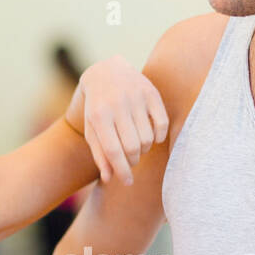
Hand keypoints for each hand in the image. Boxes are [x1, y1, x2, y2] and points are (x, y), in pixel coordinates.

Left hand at [69, 55, 168, 186]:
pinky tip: (152, 137)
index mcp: (99, 116)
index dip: (122, 170)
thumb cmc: (97, 108)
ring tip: (138, 145)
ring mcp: (136, 97)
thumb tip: (109, 178)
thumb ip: (100, 154)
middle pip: (132, 147)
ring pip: (148, 138)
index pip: (114, 151)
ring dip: (145, 148)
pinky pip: (162, 124)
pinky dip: (159, 137)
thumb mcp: (92, 130)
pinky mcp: (151, 92)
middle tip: (131, 159)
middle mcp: (118, 105)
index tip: (128, 182)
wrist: (106, 72)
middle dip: (133, 160)